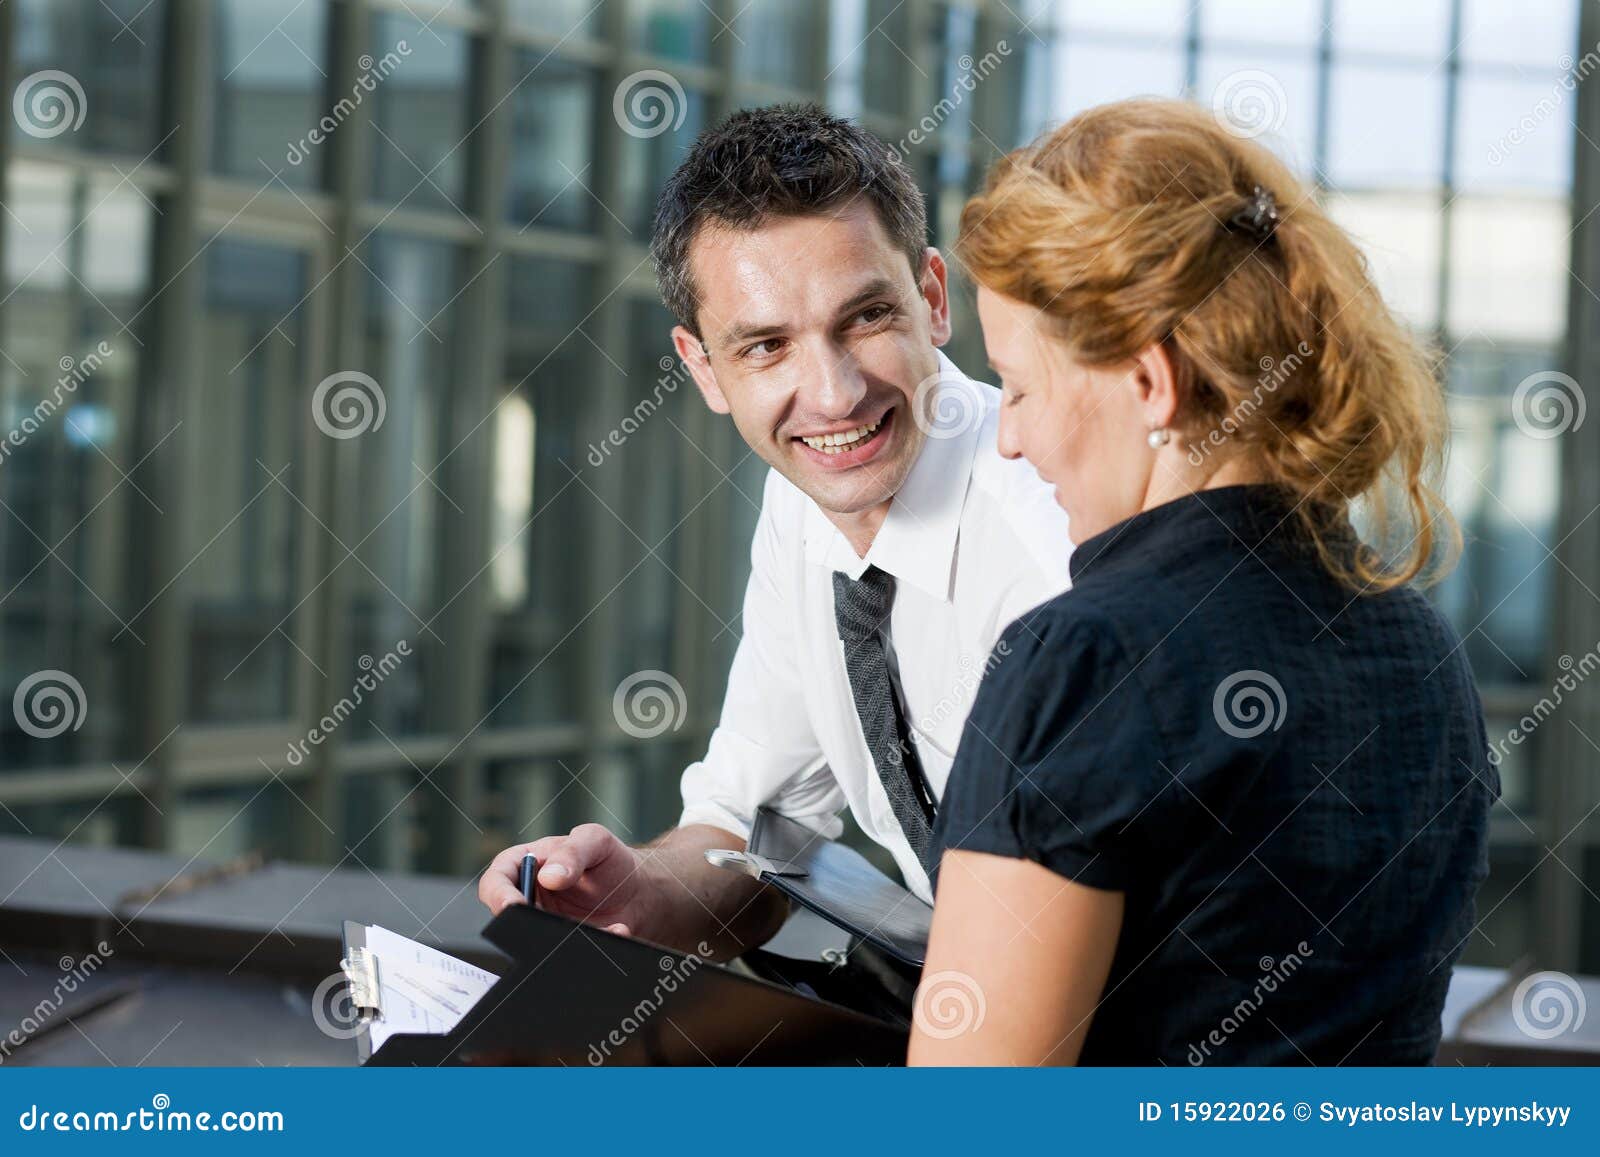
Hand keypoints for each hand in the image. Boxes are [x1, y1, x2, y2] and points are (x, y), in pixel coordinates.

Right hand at [478, 823, 650, 935]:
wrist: (639, 892)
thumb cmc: (610, 860)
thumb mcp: (596, 841)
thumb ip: (574, 851)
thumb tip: (549, 876)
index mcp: (525, 864)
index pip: (496, 880)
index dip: (498, 894)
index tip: (513, 906)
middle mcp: (530, 898)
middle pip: (507, 918)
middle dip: (522, 925)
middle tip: (545, 926)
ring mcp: (544, 926)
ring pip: (535, 941)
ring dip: (560, 938)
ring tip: (590, 925)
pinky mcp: (562, 947)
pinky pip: (566, 955)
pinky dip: (592, 946)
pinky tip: (617, 929)